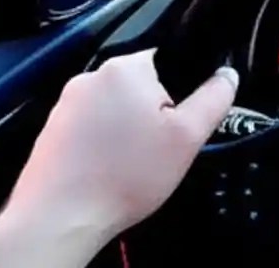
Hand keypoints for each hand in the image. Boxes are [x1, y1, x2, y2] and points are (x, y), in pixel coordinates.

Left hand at [0, 50, 237, 267]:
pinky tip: (105, 171)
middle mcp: (90, 77)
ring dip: (125, 133)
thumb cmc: (124, 177)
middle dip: (151, 116)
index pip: (167, 61)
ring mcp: (65, 104)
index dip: (179, 96)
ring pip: (114, 111)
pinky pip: (90, 130)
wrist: (61, 217)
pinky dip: (101, 147)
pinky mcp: (52, 130)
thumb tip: (227, 76)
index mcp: (125, 68)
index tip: (174, 127)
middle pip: (140, 88)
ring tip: (127, 166)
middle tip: (154, 152)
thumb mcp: (187, 138)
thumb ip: (213, 99)